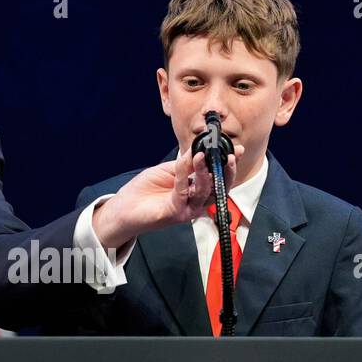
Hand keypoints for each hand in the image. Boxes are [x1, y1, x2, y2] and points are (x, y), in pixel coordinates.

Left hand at [92, 146, 239, 248]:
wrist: (124, 208)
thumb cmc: (144, 191)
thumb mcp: (168, 170)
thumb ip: (184, 163)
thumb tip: (199, 148)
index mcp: (196, 190)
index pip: (218, 177)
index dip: (228, 164)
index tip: (237, 150)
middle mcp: (196, 201)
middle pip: (220, 188)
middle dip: (227, 171)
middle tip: (231, 156)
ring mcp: (188, 209)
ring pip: (206, 192)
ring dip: (205, 172)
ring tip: (202, 156)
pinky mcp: (176, 213)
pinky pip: (184, 192)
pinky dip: (185, 176)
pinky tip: (185, 163)